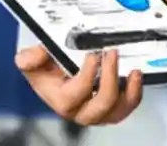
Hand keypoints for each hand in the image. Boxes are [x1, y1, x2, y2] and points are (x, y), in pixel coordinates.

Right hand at [14, 46, 142, 125]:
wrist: (56, 74)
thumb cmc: (47, 70)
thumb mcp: (34, 62)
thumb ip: (30, 58)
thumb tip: (33, 55)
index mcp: (61, 100)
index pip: (74, 96)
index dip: (86, 77)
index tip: (92, 55)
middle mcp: (80, 111)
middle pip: (100, 106)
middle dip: (109, 80)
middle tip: (112, 54)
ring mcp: (97, 111)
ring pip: (116, 112)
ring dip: (127, 92)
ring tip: (132, 71)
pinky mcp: (111, 107)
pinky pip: (126, 108)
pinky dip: (134, 94)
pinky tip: (135, 76)